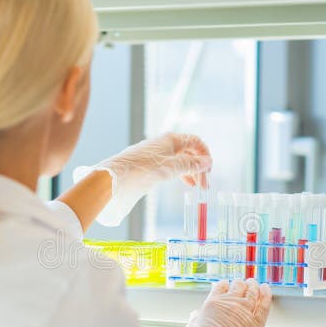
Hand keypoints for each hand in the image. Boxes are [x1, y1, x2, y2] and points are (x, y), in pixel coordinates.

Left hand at [73, 133, 211, 226]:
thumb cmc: (143, 169)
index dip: (205, 155)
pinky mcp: (151, 165)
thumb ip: (191, 165)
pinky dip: (181, 174)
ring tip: (197, 187)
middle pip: (189, 152)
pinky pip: (172, 167)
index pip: (196, 142)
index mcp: (172, 139)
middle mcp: (166, 144)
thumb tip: (207, 162)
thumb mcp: (171, 167)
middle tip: (205, 185)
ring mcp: (158, 155)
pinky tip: (185, 183)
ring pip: (181, 161)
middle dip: (199, 167)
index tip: (209, 171)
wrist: (116, 177)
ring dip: (191, 172)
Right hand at [181, 280, 271, 326]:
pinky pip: (264, 303)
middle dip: (239, 284)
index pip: (220, 287)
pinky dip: (266, 294)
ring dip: (253, 286)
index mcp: (212, 303)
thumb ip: (195, 320)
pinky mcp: (258, 323)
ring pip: (252, 292)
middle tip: (241, 285)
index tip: (226, 286)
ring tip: (254, 284)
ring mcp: (245, 312)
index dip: (224, 285)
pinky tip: (266, 288)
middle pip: (238, 287)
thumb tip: (196, 315)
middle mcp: (230, 304)